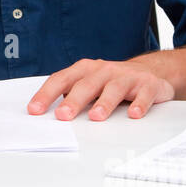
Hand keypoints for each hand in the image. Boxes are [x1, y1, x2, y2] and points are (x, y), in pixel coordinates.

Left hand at [28, 58, 173, 120]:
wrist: (150, 71)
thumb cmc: (112, 80)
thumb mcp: (89, 83)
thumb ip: (71, 94)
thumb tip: (48, 113)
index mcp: (85, 70)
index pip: (61, 80)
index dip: (46, 94)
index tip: (35, 110)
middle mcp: (104, 70)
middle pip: (86, 85)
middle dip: (73, 100)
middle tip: (63, 115)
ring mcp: (126, 77)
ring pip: (113, 88)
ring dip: (104, 102)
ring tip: (96, 117)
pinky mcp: (148, 85)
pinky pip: (143, 94)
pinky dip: (139, 104)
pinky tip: (134, 114)